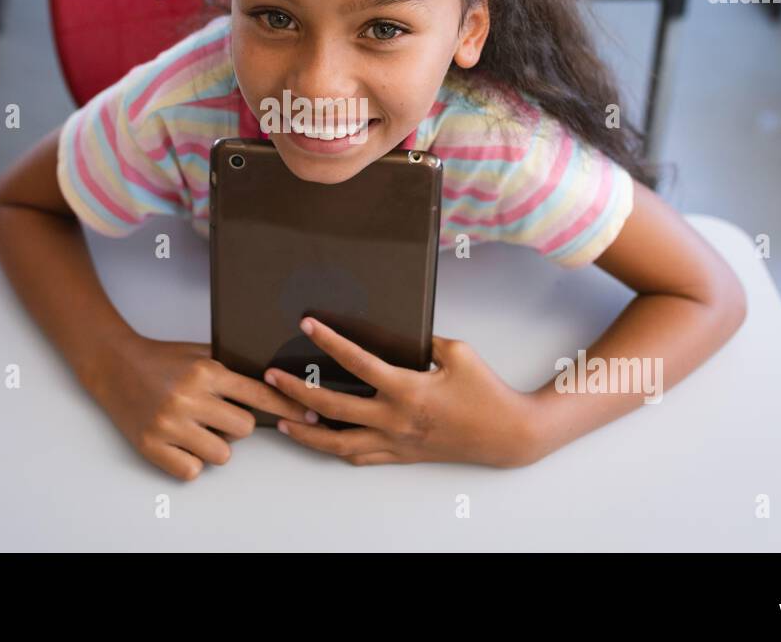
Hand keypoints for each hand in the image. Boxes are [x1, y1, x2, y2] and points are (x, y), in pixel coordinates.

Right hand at [91, 336, 310, 480]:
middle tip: (217, 415)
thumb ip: (231, 370)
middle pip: (244, 429)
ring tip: (197, 429)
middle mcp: (189, 398)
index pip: (259, 394)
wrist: (113, 365)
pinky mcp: (151, 446)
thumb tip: (274, 386)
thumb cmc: (161, 359)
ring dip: (215, 446)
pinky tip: (180, 442)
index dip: (287, 406)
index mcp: (205, 372)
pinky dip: (191, 462)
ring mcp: (169, 425)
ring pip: (222, 455)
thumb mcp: (199, 353)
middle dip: (236, 425)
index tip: (309, 416)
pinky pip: (192, 471)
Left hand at [264, 317, 539, 467]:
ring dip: (305, 433)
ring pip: (337, 444)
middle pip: (332, 408)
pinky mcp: (401, 456)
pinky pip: (359, 457)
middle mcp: (395, 420)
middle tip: (272, 376)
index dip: (329, 341)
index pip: (357, 363)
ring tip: (281, 419)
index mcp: (408, 390)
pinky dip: (335, 449)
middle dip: (297, 391)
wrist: (508, 434)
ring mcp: (396, 442)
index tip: (308, 324)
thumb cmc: (485, 391)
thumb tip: (395, 329)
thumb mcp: (457, 352)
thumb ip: (422, 341)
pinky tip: (319, 440)